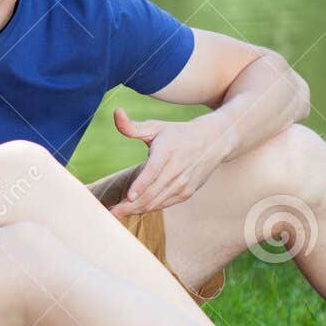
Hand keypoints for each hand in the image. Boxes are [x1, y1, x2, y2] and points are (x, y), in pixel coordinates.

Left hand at [107, 107, 230, 216]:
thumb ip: (132, 126)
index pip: (153, 171)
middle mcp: (177, 170)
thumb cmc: (179, 133)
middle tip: (111, 213)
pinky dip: (149, 208)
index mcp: (167, 152)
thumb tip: (116, 112)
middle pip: (151, 193)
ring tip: (118, 213)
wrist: (215, 141)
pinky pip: (165, 204)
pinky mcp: (187, 193)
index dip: (141, 185)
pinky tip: (135, 209)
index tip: (129, 196)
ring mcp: (183, 184)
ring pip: (157, 202)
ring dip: (137, 210)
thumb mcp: (156, 127)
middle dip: (130, 206)